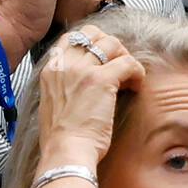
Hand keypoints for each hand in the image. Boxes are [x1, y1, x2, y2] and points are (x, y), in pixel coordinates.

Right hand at [35, 25, 145, 170]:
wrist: (65, 152)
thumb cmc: (61, 139)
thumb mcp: (52, 104)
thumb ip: (63, 87)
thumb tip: (83, 83)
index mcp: (50, 70)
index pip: (71, 38)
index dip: (91, 43)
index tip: (103, 58)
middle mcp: (64, 64)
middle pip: (93, 34)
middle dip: (110, 45)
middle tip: (119, 64)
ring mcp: (83, 69)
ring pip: (112, 44)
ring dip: (125, 57)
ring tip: (128, 77)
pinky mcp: (102, 80)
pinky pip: (128, 63)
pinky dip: (137, 73)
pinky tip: (136, 87)